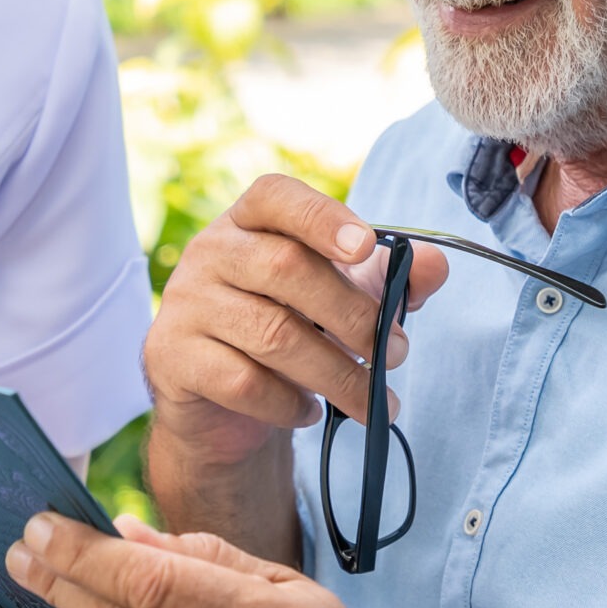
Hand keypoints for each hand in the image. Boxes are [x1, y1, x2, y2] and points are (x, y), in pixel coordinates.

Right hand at [144, 174, 448, 465]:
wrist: (221, 406)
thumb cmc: (288, 330)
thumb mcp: (343, 298)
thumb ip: (391, 278)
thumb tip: (434, 266)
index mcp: (249, 221)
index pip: (276, 196)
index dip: (322, 217)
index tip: (366, 248)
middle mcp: (209, 251)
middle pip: (286, 269)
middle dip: (354, 317)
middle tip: (395, 353)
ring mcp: (185, 304)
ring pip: (273, 335)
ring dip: (337, 373)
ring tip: (372, 399)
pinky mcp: (172, 357)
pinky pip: (243, 382)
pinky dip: (289, 403)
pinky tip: (310, 411)